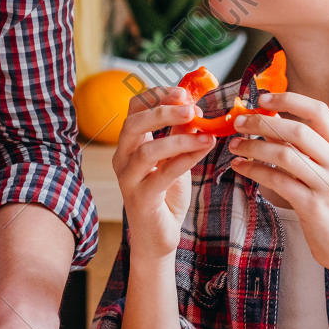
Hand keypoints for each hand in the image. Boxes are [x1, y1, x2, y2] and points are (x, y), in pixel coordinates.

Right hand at [113, 84, 216, 259]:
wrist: (158, 237)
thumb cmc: (164, 194)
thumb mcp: (173, 158)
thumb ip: (180, 133)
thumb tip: (195, 105)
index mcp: (129, 143)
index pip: (134, 108)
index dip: (157, 95)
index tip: (184, 91)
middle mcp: (122, 158)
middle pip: (134, 124)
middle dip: (163, 111)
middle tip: (192, 108)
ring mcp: (128, 179)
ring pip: (148, 151)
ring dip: (179, 138)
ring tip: (206, 133)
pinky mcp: (141, 198)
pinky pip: (162, 175)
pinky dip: (185, 159)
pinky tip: (204, 149)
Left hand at [226, 92, 328, 278]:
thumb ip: (309, 150)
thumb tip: (270, 125)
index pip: (319, 111)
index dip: (289, 100)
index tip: (262, 98)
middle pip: (297, 130)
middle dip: (263, 123)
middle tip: (239, 122)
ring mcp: (326, 184)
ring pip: (284, 154)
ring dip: (253, 147)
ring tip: (234, 146)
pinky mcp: (313, 206)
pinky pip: (277, 181)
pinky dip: (254, 171)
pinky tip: (239, 168)